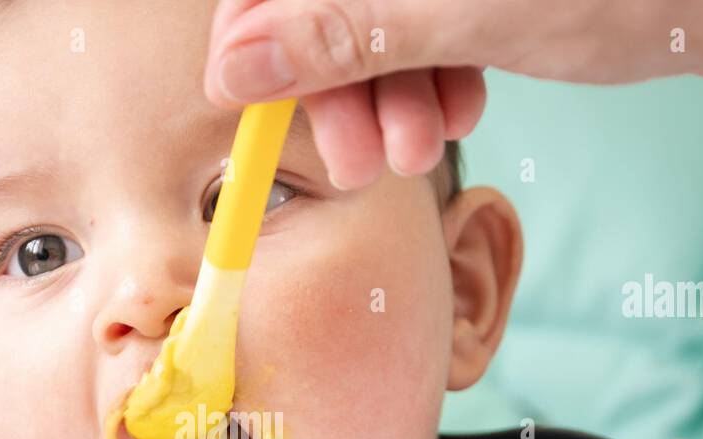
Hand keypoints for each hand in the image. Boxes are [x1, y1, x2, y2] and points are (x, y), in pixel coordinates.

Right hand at [204, 0, 702, 189]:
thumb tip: (235, 67)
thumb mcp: (468, 12)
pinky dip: (431, 78)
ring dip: (384, 94)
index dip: (259, 33)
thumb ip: (344, 32)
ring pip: (379, 18)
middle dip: (337, 81)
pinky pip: (429, 25)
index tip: (259, 108)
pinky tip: (457, 114)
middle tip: (362, 160)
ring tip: (417, 151)